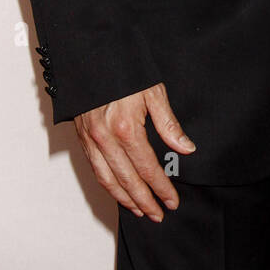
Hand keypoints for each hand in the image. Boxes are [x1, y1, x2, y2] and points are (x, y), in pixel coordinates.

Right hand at [74, 82, 194, 221]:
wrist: (91, 55)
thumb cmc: (124, 70)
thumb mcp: (152, 92)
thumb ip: (169, 124)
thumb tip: (186, 149)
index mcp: (126, 129)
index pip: (147, 169)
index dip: (161, 188)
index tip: (172, 201)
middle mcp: (106, 139)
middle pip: (128, 181)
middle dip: (145, 201)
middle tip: (159, 214)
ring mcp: (92, 140)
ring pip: (108, 180)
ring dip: (125, 199)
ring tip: (141, 211)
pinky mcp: (83, 138)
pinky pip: (95, 169)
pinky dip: (108, 185)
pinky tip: (119, 192)